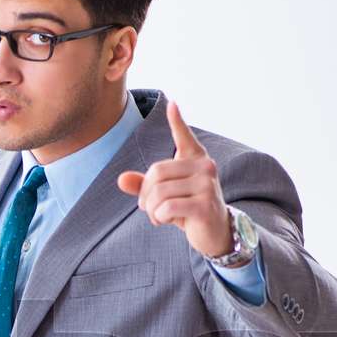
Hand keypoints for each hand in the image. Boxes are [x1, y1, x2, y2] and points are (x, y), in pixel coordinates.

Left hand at [117, 99, 233, 257]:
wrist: (214, 233)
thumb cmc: (188, 210)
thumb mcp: (164, 196)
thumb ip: (143, 186)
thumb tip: (121, 179)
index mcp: (196, 159)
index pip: (184, 137)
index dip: (177, 122)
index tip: (172, 104)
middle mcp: (205, 167)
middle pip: (157, 172)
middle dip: (145, 194)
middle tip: (148, 208)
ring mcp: (207, 185)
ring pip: (160, 192)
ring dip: (151, 209)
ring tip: (157, 216)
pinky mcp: (205, 205)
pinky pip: (167, 207)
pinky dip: (159, 217)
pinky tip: (164, 221)